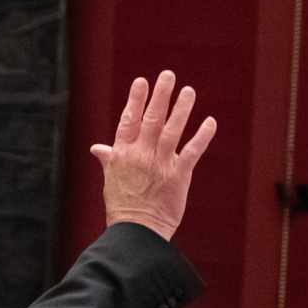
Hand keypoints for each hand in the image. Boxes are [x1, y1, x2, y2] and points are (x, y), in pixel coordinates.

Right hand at [90, 73, 216, 241]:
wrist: (137, 232)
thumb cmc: (122, 208)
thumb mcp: (110, 180)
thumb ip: (109, 159)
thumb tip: (97, 148)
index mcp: (122, 155)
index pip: (128, 120)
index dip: (135, 99)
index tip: (142, 82)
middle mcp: (141, 155)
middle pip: (151, 119)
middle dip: (160, 95)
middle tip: (167, 75)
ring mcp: (160, 164)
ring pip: (172, 129)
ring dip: (181, 108)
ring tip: (188, 91)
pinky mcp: (179, 175)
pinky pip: (193, 151)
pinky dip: (203, 135)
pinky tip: (210, 121)